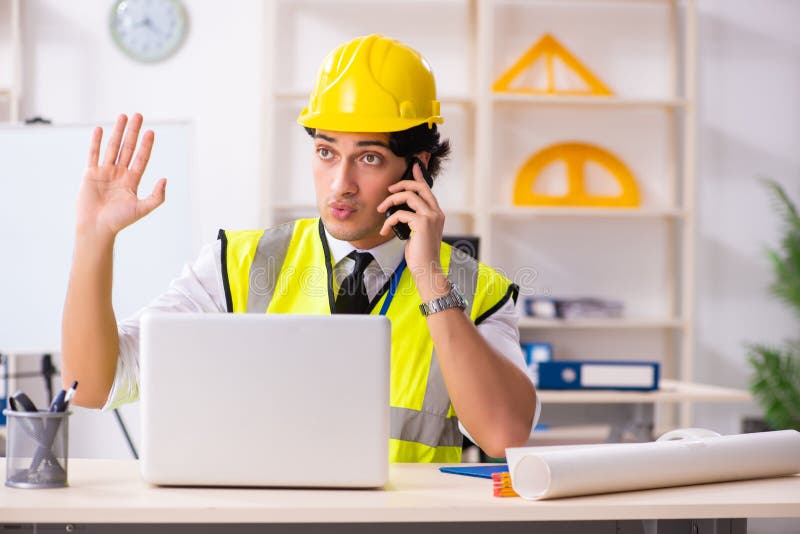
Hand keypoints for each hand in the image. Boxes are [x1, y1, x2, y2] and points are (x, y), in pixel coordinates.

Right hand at [75, 113, 165, 238]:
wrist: (97, 228)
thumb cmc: (119, 221)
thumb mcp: (143, 208)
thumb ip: (156, 196)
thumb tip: (165, 179)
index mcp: (132, 180)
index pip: (141, 158)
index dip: (147, 145)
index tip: (151, 132)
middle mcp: (119, 173)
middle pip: (128, 148)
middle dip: (133, 132)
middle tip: (138, 116)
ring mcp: (105, 172)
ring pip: (112, 147)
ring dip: (118, 132)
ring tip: (123, 116)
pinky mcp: (91, 174)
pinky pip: (94, 154)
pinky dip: (96, 142)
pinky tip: (100, 129)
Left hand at [378, 160, 446, 294]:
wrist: (427, 270)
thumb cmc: (421, 255)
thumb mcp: (418, 234)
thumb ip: (415, 220)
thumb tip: (402, 212)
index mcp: (437, 214)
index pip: (427, 190)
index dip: (418, 177)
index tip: (413, 167)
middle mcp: (436, 213)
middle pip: (418, 187)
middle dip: (402, 184)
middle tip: (389, 189)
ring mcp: (431, 217)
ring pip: (408, 196)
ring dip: (390, 201)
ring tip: (381, 210)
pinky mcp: (422, 224)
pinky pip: (400, 214)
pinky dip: (389, 221)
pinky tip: (385, 231)